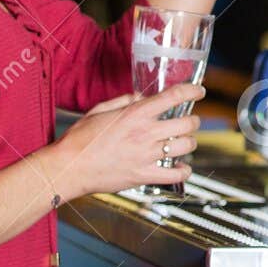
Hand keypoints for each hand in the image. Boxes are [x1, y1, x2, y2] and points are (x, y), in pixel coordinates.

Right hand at [44, 85, 204, 198]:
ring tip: (183, 142)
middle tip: (189, 121)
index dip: (192, 91)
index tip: (198, 91)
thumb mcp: (100, 110)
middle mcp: (145, 133)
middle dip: (193, 120)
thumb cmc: (80, 139)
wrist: (69, 167)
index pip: (174, 96)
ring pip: (186, 146)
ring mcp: (147, 155)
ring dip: (189, 142)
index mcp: (135, 114)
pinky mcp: (144, 175)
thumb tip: (141, 97)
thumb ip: (124, 101)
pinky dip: (184, 171)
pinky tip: (181, 167)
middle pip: (187, 123)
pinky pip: (176, 175)